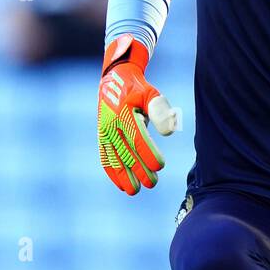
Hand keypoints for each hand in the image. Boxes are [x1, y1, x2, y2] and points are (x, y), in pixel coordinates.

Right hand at [98, 34, 179, 194]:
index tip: (160, 166)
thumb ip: (160, 111)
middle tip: (152, 183)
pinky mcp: (101, 136)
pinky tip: (122, 186)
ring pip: (114, 158)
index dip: (148, 154)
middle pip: (126, 152)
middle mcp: (112, 123)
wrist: (115, 79)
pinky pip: (105, 157)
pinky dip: (112, 173)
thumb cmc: (139, 89)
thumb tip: (168, 133)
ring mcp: (104, 131)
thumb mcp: (152, 94)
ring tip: (135, 191)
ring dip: (124, 176)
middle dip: (139, 170)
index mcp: (124, 112)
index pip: (138, 137)